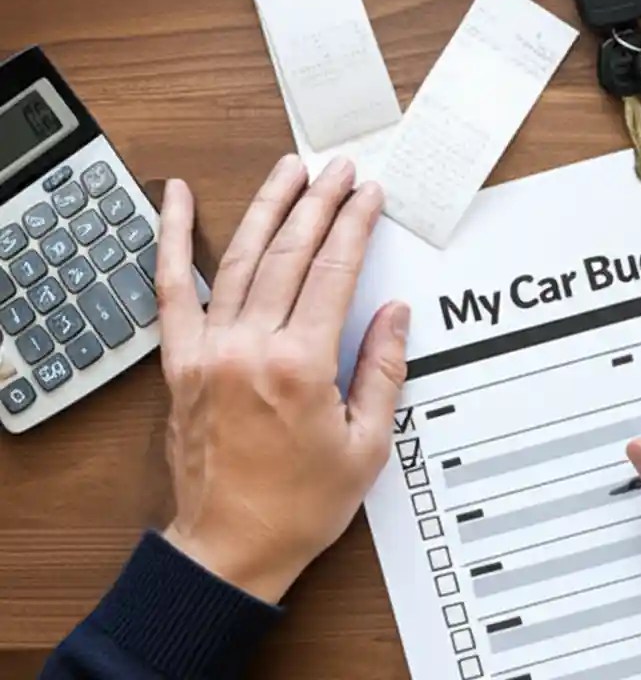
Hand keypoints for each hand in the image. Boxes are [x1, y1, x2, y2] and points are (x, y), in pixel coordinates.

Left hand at [156, 155, 408, 603]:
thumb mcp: (367, 445)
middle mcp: (250, 349)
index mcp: (300, 366)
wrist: (232, 546)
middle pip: (288, 254)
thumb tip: (392, 315)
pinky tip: (179, 201)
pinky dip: (173, 240)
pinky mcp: (182, 362)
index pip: (333, 272)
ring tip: (289, 171)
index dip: (354, 226)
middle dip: (319, 204)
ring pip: (239, 258)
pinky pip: (171, 289)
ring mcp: (210, 351)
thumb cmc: (298, 506)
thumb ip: (381, 371)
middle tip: (339, 170)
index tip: (367, 197)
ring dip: (268, 208)